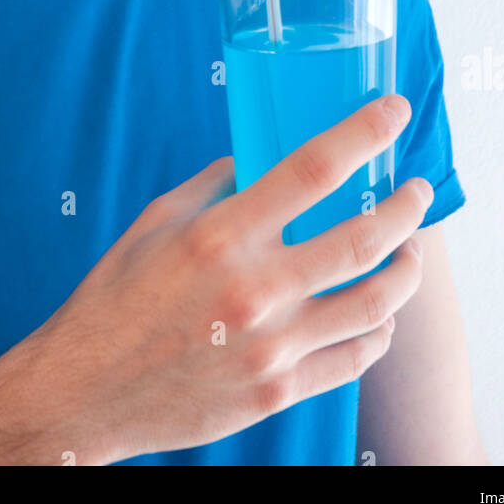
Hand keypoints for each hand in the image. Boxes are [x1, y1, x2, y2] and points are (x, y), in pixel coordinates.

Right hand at [23, 92, 431, 463]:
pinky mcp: (276, 393)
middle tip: (416, 190)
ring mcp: (272, 347)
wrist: (86, 391)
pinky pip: (352, 359)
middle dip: (406, 207)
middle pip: (364, 239)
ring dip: (406, 270)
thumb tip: (262, 159)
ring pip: (374, 303)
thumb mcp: (157, 221)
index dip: (365, 132)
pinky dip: (378, 331)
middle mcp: (255, 289)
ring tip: (411, 251)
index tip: (394, 111)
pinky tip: (381, 313)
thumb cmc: (117, 299)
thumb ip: (217, 185)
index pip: (314, 169)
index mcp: (222, 235)